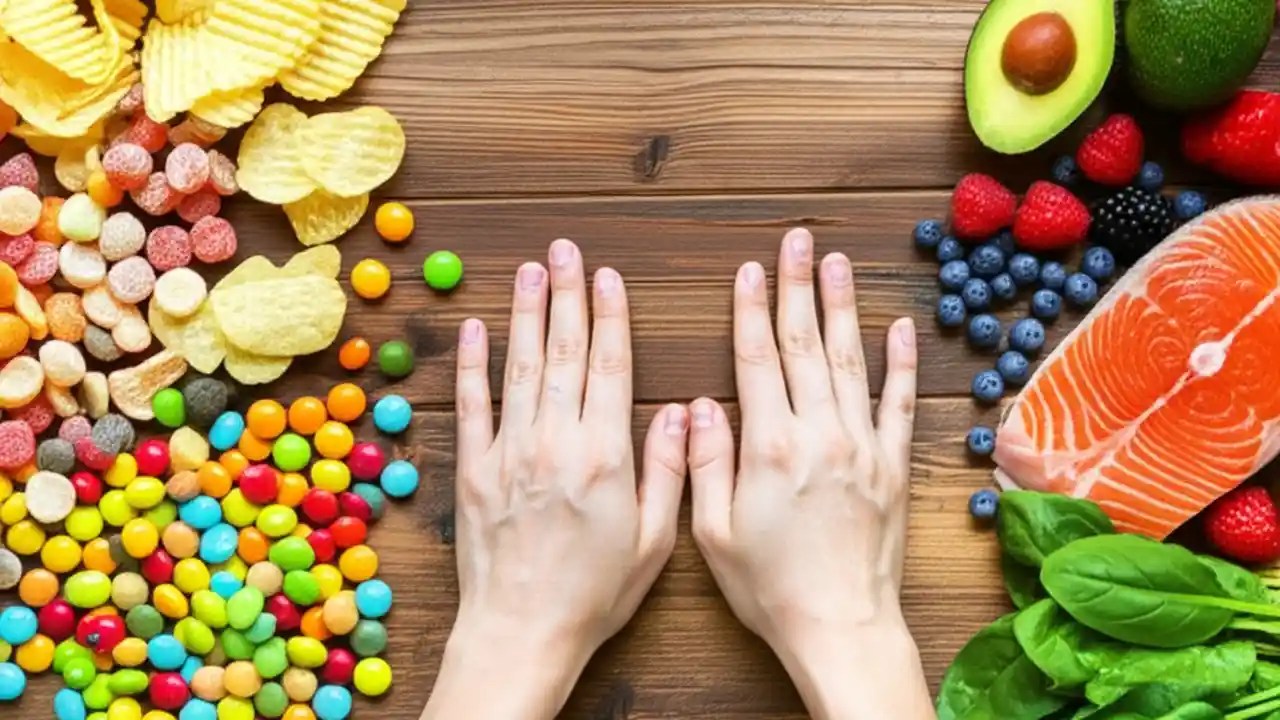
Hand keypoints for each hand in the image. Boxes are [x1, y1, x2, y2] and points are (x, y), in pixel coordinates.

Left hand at [423, 240, 688, 719]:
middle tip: (565, 250)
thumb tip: (679, 410)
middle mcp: (556, 443)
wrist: (523, 633)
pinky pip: (471, 406)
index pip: (608, 367)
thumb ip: (667, 470)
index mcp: (605, 456)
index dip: (609, 316)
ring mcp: (509, 453)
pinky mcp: (474, 471)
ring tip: (530, 269)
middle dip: (567, 296)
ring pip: (519, 367)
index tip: (608, 277)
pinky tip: (477, 328)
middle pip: (563, 352)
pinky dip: (473, 365)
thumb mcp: (653, 540)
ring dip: (525, 313)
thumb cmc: (594, 595)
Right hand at [688, 229, 932, 719]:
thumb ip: (704, 463)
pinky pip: (898, 403)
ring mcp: (862, 447)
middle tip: (797, 240)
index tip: (750, 269)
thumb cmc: (770, 588)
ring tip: (837, 262)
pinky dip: (899, 363)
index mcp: (769, 447)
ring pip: (850, 361)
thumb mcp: (713, 532)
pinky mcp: (892, 467)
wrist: (839, 627)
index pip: (756, 359)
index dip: (750, 309)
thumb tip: (697, 405)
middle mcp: (819, 435)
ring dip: (841, 308)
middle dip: (796, 287)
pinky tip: (899, 326)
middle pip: (804, 345)